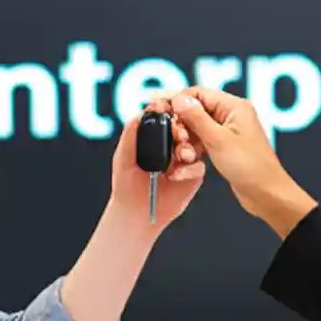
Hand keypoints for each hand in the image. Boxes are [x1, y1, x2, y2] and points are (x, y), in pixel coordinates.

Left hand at [109, 99, 207, 232]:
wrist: (135, 213)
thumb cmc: (126, 186)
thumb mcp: (123, 158)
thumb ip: (129, 137)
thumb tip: (138, 115)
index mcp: (154, 137)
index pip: (164, 118)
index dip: (166, 111)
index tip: (165, 108)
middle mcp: (171, 146)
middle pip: (183, 128)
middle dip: (182, 128)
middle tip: (178, 133)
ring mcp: (183, 160)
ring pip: (194, 146)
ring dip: (188, 148)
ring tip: (180, 154)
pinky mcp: (192, 175)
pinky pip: (198, 167)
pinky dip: (189, 169)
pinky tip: (175, 175)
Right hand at [169, 87, 317, 238]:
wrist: (265, 193)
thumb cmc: (250, 167)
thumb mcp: (218, 140)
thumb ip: (196, 118)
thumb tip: (179, 99)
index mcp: (234, 107)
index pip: (198, 93)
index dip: (176, 99)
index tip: (158, 106)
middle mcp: (231, 115)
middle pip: (195, 109)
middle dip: (181, 124)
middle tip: (174, 137)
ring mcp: (228, 131)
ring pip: (196, 127)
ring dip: (186, 139)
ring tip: (185, 154)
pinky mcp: (225, 145)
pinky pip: (202, 140)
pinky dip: (193, 148)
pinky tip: (189, 159)